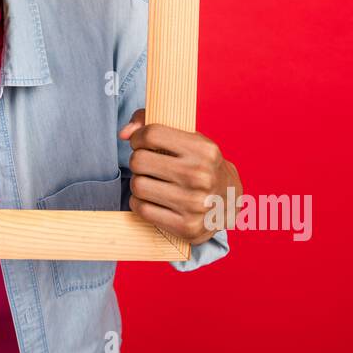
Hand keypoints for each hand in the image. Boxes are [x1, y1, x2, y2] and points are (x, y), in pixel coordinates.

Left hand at [118, 109, 241, 243]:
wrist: (229, 201)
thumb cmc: (201, 164)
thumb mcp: (188, 138)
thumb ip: (152, 125)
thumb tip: (124, 134)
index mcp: (204, 150)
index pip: (152, 134)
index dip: (138, 137)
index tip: (141, 143)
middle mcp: (200, 176)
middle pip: (139, 161)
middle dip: (137, 161)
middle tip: (147, 165)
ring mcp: (194, 204)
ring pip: (138, 186)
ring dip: (138, 183)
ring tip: (150, 182)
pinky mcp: (187, 227)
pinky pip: (142, 209)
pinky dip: (140, 203)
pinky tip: (152, 199)